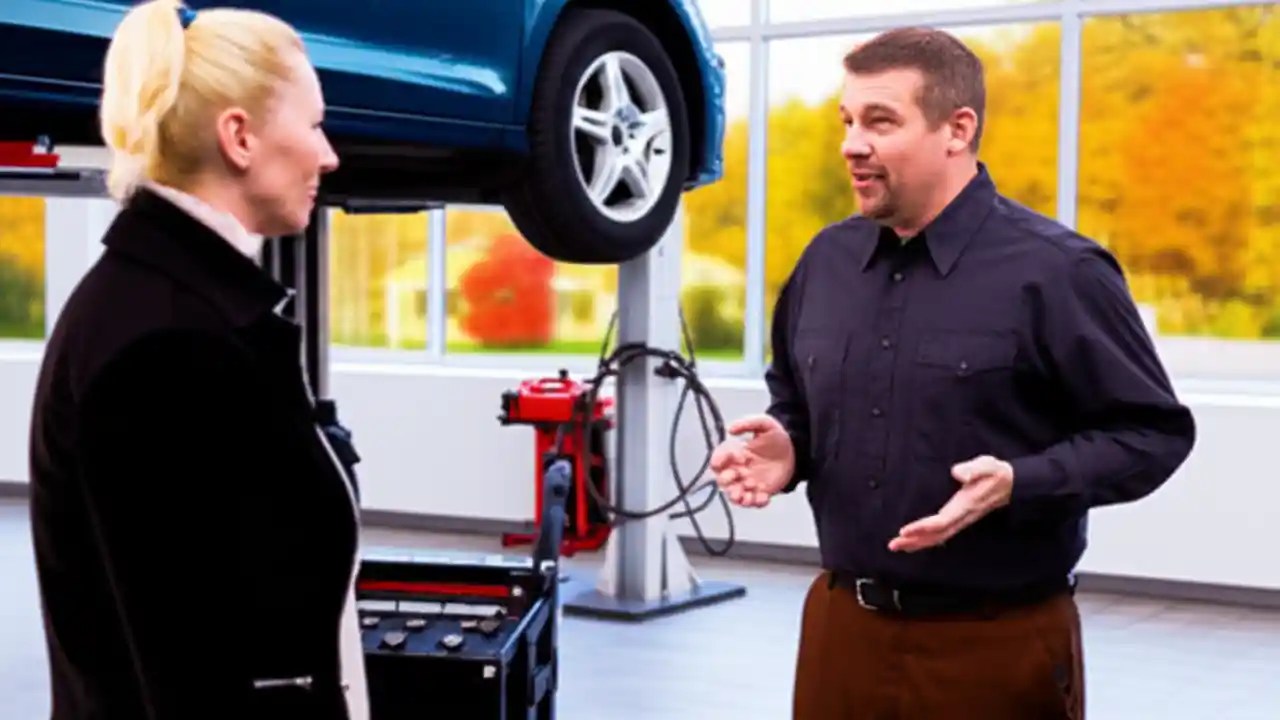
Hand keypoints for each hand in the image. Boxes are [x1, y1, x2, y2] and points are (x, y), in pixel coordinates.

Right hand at [709, 414, 795, 508]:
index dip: (723, 460)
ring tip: (745, 496)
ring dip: (737, 497)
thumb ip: (747, 423)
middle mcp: (738, 470)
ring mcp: (748, 483)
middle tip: (737, 476)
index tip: (740, 456)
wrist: (797, 451)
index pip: (718, 460)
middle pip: (722, 480)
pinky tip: (764, 497)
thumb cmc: (778, 437)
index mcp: (734, 454)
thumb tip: (730, 429)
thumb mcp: (764, 424)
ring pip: (734, 495)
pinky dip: (756, 502)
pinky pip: (753, 502)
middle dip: (726, 481)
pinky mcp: (760, 492)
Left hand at [888, 455, 1013, 552]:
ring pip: (938, 537)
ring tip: (897, 546)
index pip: (942, 521)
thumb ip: (973, 469)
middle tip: (893, 544)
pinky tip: (914, 543)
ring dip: (918, 543)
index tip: (905, 530)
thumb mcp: (987, 466)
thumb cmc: (995, 474)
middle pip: (937, 535)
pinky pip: (941, 534)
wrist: (1010, 485)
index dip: (923, 527)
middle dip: (915, 541)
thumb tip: (957, 473)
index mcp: (965, 505)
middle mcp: (962, 517)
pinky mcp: (959, 520)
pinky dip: (926, 540)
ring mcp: (961, 520)